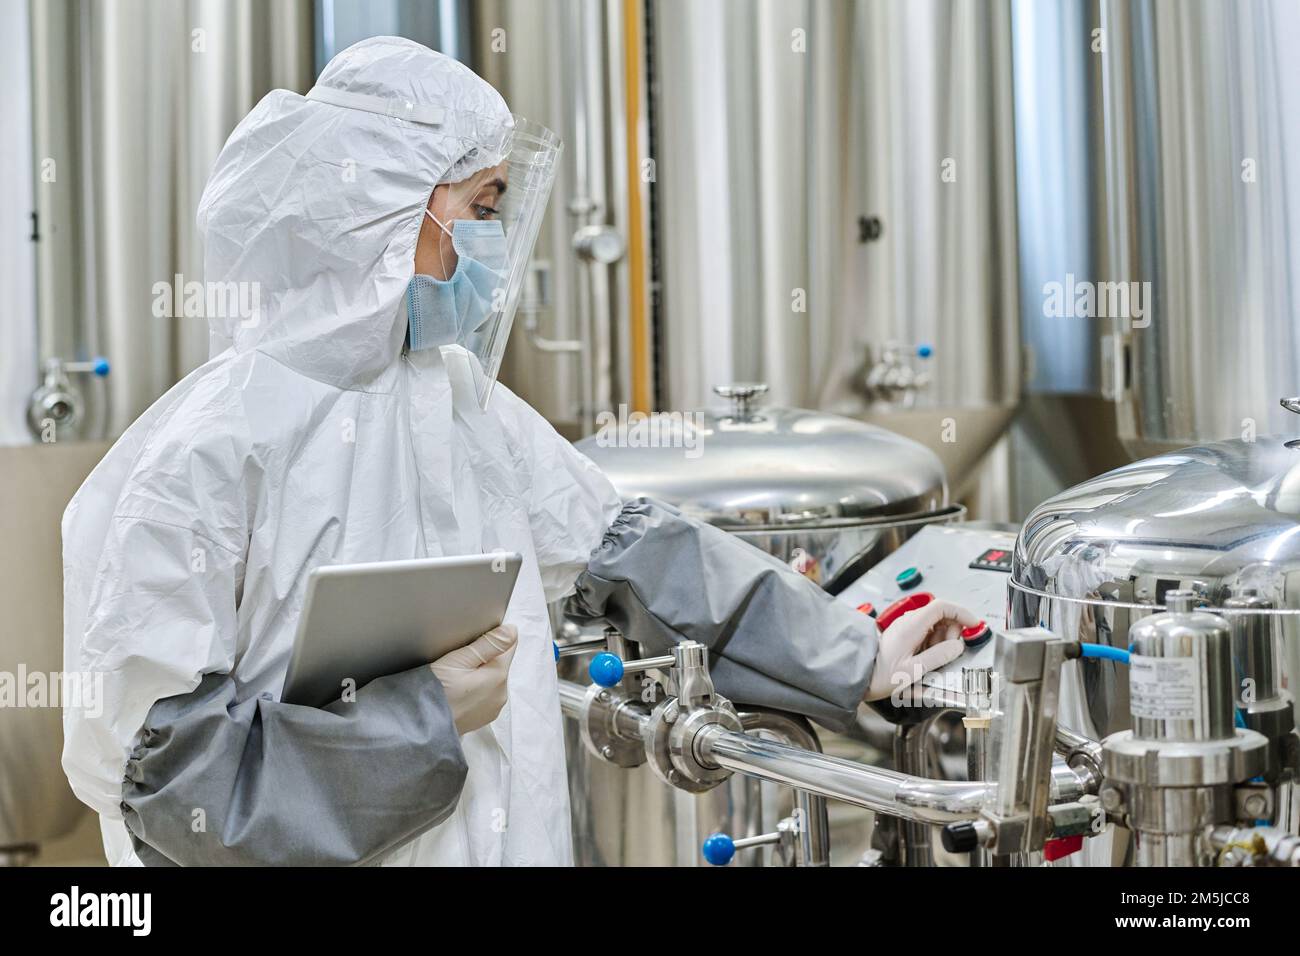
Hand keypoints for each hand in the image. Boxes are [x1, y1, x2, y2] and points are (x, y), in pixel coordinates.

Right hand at [429, 624, 517, 733]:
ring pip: (492, 680)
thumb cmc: (436, 690)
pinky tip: (458, 691)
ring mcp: (494, 708)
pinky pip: (485, 696)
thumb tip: (512, 631)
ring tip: (455, 678)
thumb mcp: (459, 660)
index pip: (508, 646)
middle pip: (500, 664)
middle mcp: (502, 694)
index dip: (492, 639)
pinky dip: (475, 690)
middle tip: (457, 661)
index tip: (472, 642)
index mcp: (499, 676)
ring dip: (480, 675)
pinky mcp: (484, 718)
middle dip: (484, 659)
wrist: (420, 725)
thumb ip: (488, 644)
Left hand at [864, 600, 978, 701]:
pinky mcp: (906, 635)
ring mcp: (907, 627)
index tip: (973, 624)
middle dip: (952, 632)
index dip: (961, 612)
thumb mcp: (913, 669)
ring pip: (936, 626)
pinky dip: (934, 644)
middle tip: (949, 652)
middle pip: (941, 616)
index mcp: (912, 626)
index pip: (941, 606)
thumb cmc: (881, 674)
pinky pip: (928, 634)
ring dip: (943, 640)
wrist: (861, 675)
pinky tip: (928, 659)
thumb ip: (938, 657)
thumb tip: (957, 647)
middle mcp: (909, 622)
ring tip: (933, 660)